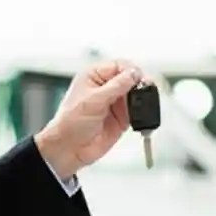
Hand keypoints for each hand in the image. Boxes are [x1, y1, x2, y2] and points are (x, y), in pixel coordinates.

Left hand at [34, 59, 143, 177]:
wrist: (68, 150)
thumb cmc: (69, 123)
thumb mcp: (93, 100)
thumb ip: (116, 86)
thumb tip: (134, 73)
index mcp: (94, 76)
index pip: (119, 65)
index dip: (131, 70)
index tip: (140, 78)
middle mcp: (105, 88)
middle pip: (130, 79)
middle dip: (139, 84)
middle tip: (147, 89)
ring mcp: (114, 103)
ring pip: (136, 95)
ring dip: (142, 99)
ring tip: (144, 104)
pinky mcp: (121, 118)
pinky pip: (137, 112)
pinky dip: (142, 113)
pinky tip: (141, 116)